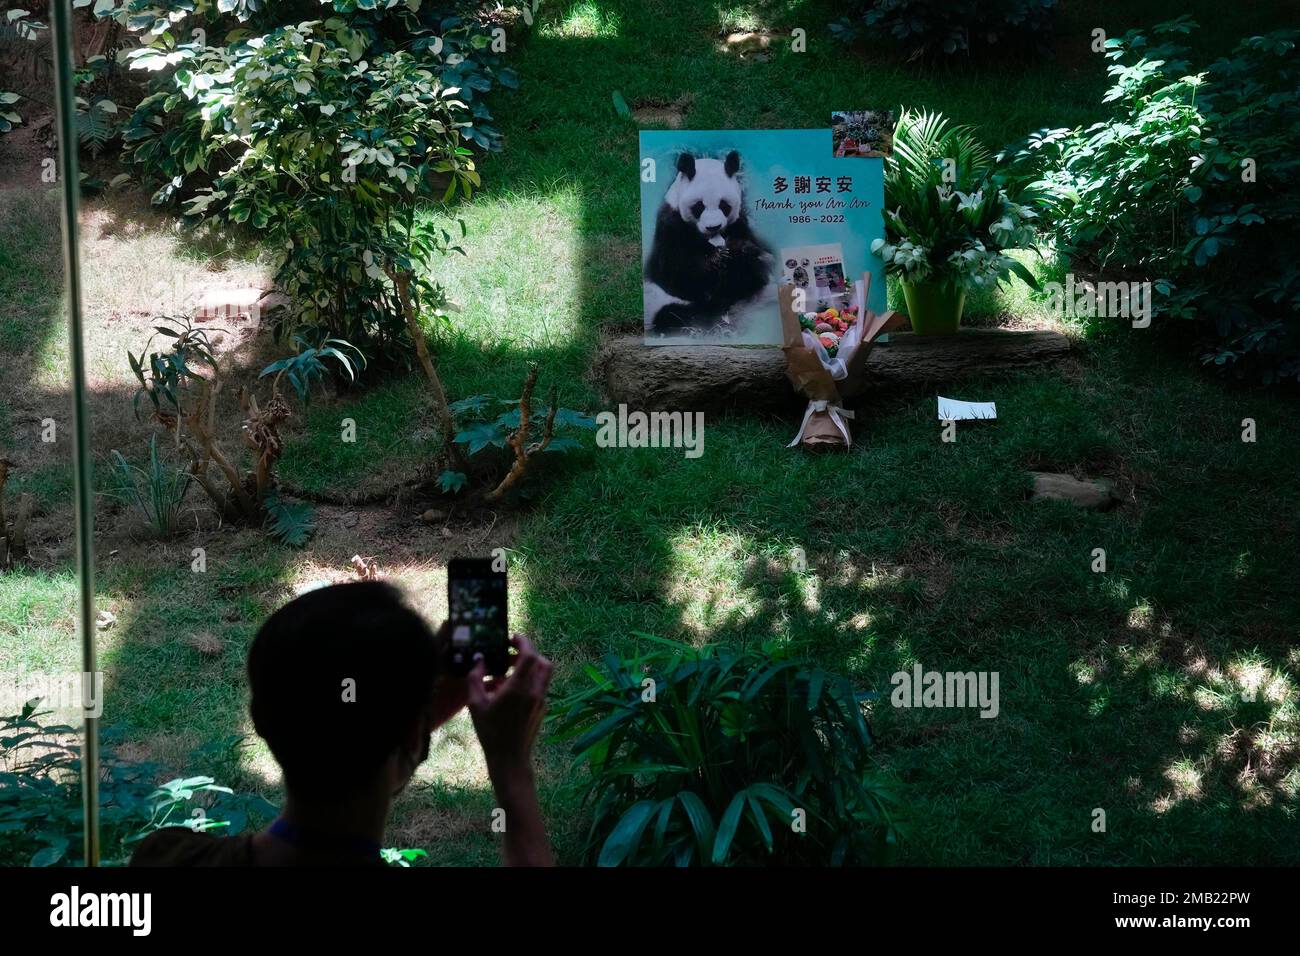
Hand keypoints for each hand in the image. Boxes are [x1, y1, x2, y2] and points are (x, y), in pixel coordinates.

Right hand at [466, 634, 552, 784]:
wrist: (510, 759)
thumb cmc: (490, 732)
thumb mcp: (475, 704)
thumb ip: (475, 678)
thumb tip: (479, 660)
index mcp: (518, 688)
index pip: (529, 655)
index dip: (523, 642)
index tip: (512, 638)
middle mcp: (534, 691)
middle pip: (542, 661)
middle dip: (527, 653)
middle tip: (510, 654)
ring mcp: (541, 700)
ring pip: (543, 674)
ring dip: (529, 668)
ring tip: (507, 675)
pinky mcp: (542, 709)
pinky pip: (539, 687)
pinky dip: (528, 682)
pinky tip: (508, 693)